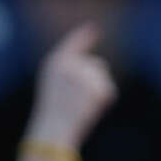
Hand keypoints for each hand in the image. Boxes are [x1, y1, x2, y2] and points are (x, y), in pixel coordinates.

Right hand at [24, 22, 116, 149]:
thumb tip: (96, 67)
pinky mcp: (98, 87)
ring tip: (81, 107)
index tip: (94, 28)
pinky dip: (104, 102)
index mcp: (54, 62)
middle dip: (94, 80)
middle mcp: (70, 64)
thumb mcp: (55, 88)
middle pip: (96, 64)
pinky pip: (109, 91)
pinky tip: (90, 110)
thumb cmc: (51, 115)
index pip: (73, 43)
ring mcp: (85, 74)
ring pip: (103, 77)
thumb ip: (71, 72)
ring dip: (98, 91)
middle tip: (79, 102)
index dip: (84, 36)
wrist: (53, 132)